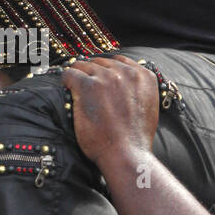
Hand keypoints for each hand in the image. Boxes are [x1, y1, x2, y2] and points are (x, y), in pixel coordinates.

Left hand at [62, 52, 159, 167]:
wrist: (126, 154)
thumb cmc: (135, 139)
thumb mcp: (148, 108)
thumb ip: (138, 91)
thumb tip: (125, 86)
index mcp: (144, 76)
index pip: (119, 61)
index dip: (106, 70)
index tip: (98, 79)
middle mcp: (126, 72)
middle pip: (100, 62)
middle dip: (91, 73)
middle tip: (85, 88)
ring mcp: (107, 77)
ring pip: (83, 65)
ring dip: (78, 76)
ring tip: (75, 90)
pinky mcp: (87, 86)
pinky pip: (70, 73)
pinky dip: (67, 81)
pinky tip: (68, 90)